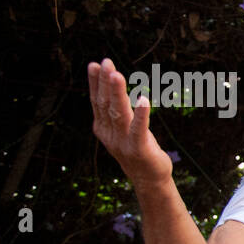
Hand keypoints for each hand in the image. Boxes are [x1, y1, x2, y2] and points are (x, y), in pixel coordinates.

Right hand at [89, 58, 172, 188]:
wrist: (149, 180)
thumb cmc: (138, 149)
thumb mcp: (123, 129)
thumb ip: (117, 111)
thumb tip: (112, 85)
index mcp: (103, 128)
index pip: (97, 102)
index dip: (95, 83)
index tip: (95, 64)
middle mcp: (109, 134)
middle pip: (105, 105)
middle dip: (105, 83)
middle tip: (106, 63)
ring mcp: (123, 143)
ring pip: (119, 114)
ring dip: (117, 94)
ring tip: (116, 75)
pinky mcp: (139, 150)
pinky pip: (139, 130)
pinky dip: (141, 115)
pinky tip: (142, 100)